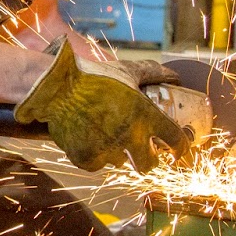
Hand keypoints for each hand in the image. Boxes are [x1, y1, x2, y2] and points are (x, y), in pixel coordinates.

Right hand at [15, 41, 190, 171]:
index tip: (177, 151)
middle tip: (142, 152)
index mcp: (145, 114)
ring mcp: (107, 149)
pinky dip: (93, 154)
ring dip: (116, 152)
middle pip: (149, 164)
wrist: (54, 87)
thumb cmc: (92, 77)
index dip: (180, 149)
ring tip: (105, 134)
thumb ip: (152, 73)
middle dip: (147, 160)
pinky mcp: (86, 158)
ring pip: (120, 163)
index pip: (175, 140)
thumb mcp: (125, 71)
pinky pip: (96, 164)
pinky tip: (88, 139)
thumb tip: (175, 76)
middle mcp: (130, 135)